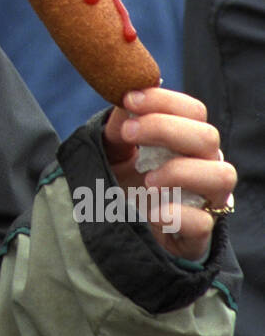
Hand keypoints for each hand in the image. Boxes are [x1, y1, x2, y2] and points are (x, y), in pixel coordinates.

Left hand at [102, 87, 235, 261]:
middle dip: (165, 129)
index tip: (129, 100)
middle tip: (128, 133)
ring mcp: (206, 201)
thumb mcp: (114, 151)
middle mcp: (205, 166)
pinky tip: (151, 213)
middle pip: (208, 136)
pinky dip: (176, 215)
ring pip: (222, 176)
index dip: (164, 101)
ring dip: (180, 171)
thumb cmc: (124, 183)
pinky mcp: (198, 235)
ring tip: (147, 180)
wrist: (120, 231)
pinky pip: (202, 223)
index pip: (194, 111)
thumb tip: (127, 102)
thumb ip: (121, 125)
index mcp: (188, 141)